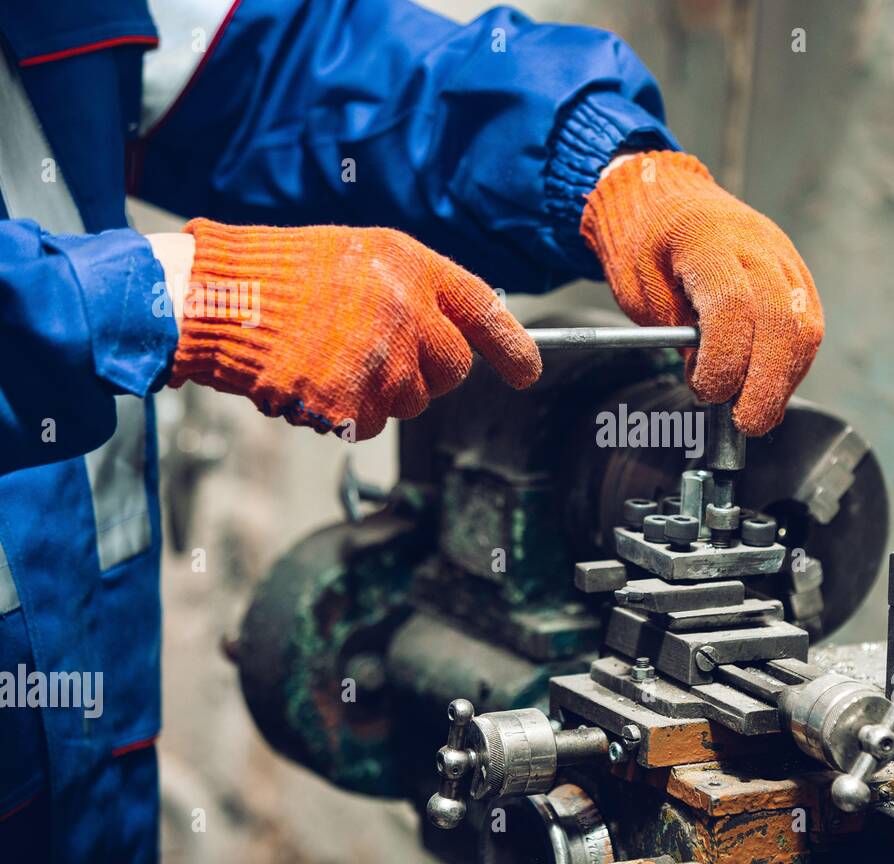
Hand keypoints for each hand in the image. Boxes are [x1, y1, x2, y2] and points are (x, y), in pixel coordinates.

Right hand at [164, 219, 540, 440]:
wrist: (213, 296)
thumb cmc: (279, 274)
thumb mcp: (361, 256)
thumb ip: (414, 291)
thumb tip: (459, 335)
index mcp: (411, 267)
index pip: (484, 311)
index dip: (512, 346)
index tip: (527, 372)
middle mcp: (405, 312)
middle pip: (452, 372)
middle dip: (425, 374)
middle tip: (376, 354)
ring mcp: (378, 359)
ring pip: (409, 403)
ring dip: (378, 394)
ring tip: (329, 357)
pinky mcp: (348, 399)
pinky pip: (367, 424)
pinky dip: (343, 413)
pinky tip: (312, 379)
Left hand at [581, 151, 823, 434]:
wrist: (667, 198)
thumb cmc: (646, 245)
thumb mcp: (639, 288)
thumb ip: (677, 333)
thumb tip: (715, 382)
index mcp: (708, 239)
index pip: (734, 306)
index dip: (725, 360)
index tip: (707, 392)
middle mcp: (757, 246)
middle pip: (783, 321)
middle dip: (767, 384)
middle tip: (745, 423)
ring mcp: (784, 259)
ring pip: (805, 328)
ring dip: (784, 381)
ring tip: (755, 412)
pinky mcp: (797, 277)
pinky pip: (808, 327)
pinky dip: (791, 365)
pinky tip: (767, 387)